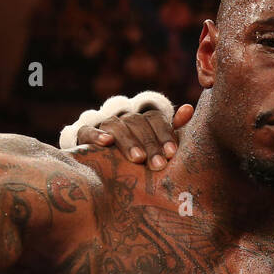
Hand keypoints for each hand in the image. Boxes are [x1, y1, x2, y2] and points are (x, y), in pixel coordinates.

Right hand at [76, 104, 192, 169]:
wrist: (99, 164)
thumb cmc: (138, 156)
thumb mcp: (156, 146)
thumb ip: (172, 130)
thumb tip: (189, 109)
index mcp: (143, 120)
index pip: (155, 118)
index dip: (164, 134)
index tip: (172, 153)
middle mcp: (124, 119)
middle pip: (137, 123)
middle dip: (150, 144)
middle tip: (159, 165)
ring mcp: (104, 125)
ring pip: (116, 126)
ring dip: (128, 141)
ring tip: (138, 158)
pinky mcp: (84, 134)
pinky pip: (88, 131)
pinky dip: (97, 135)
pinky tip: (107, 143)